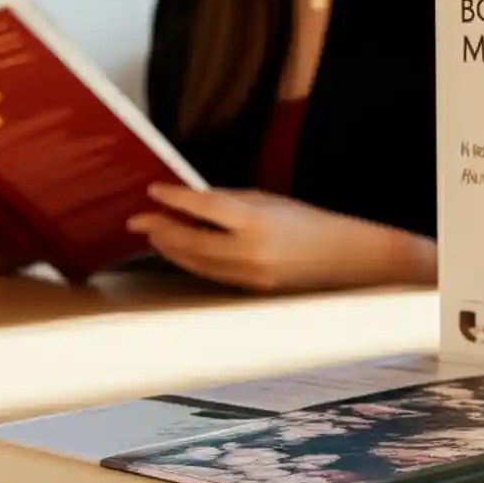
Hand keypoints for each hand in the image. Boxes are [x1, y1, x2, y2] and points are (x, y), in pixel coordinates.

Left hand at [127, 184, 436, 291]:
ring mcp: (248, 277)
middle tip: (139, 219)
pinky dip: (191, 261)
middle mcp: (249, 253)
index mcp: (257, 222)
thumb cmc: (308, 221)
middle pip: (191, 243)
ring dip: (171, 248)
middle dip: (161, 231)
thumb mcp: (270, 201)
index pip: (204, 208)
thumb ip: (230, 201)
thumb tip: (190, 201)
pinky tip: (181, 250)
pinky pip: (210, 274)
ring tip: (154, 234)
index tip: (153, 191)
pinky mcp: (248, 291)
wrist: (344, 258)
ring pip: (195, 263)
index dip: (175, 199)